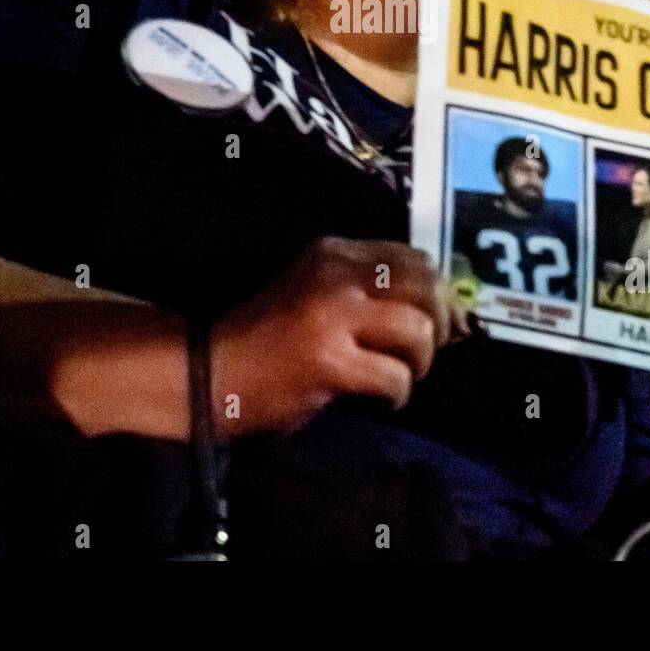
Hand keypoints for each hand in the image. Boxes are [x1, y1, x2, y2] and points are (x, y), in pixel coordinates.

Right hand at [211, 236, 447, 437]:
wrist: (212, 372)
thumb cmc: (267, 339)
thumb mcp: (316, 291)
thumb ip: (367, 289)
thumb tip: (437, 307)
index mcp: (335, 252)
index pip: (414, 258)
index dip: (435, 292)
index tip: (433, 319)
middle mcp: (338, 274)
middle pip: (425, 287)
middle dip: (437, 324)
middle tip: (422, 351)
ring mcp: (334, 315)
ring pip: (418, 330)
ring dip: (418, 362)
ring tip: (399, 374)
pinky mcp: (331, 360)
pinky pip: (395, 376)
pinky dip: (396, 393)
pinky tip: (381, 398)